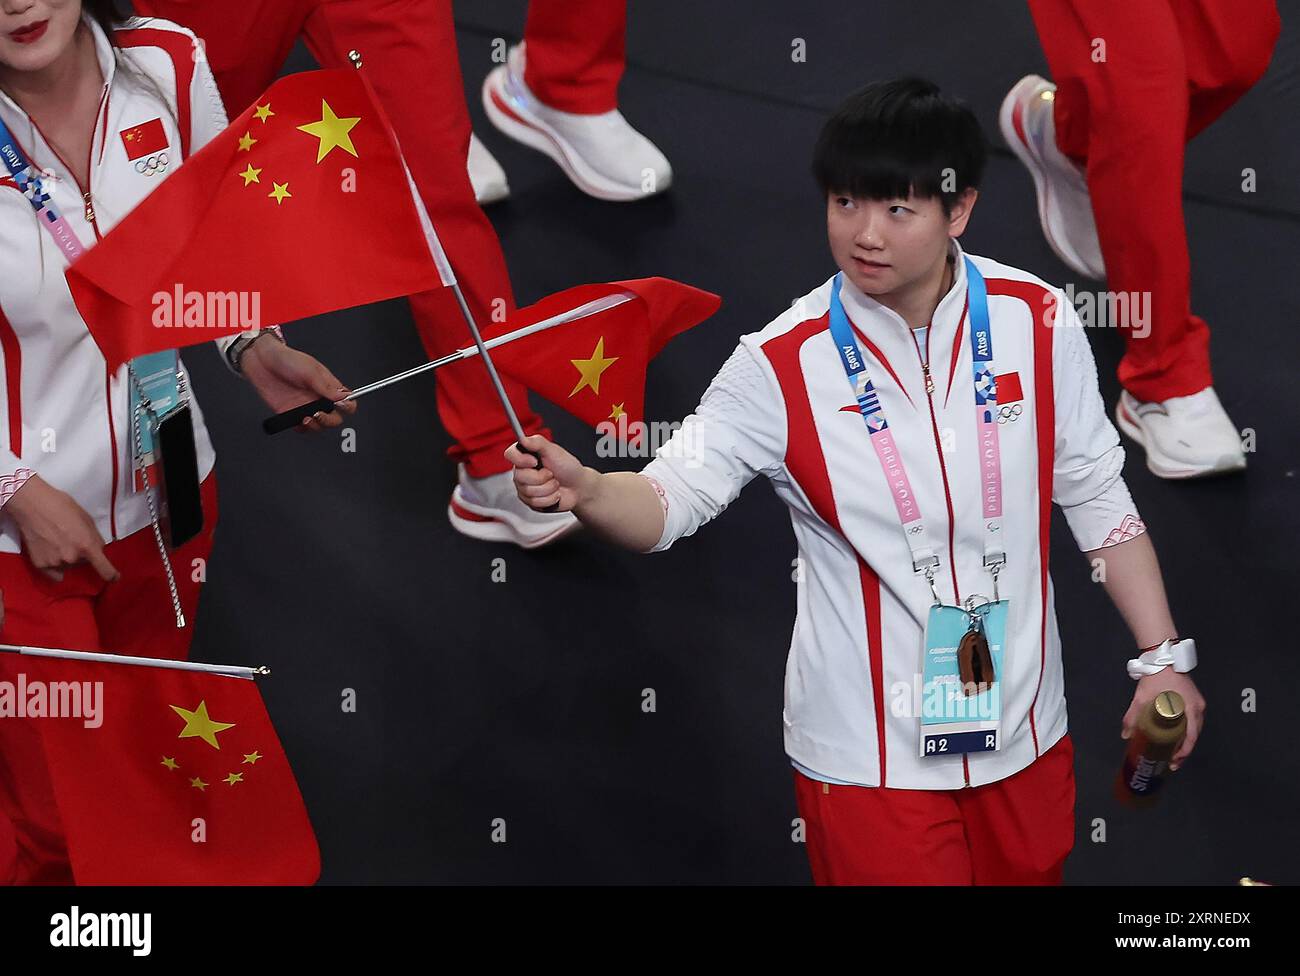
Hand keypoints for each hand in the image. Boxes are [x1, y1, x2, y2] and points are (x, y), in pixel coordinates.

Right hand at [5, 475, 118, 582]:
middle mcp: (72, 558)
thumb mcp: (87, 520)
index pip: (105, 569)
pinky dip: (54, 566)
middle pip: (84, 563)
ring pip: (68, 567)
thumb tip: (98, 551)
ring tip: (57, 541)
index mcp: (87, 546)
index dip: (111, 575)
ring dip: (67, 559)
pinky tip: (49, 552)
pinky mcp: (40, 565)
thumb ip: (95, 538)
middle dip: (82, 555)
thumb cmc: (62, 507)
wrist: (32, 505)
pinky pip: (54, 572)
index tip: (114, 578)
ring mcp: (55, 563)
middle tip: (70, 539)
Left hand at [241, 337, 356, 432]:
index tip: (340, 405)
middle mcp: (318, 399)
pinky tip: (296, 420)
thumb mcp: (310, 370)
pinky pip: (301, 428)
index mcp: (328, 387)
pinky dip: (301, 428)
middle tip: (318, 413)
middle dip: (329, 420)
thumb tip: (343, 397)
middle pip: (335, 419)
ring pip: (319, 426)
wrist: (262, 361)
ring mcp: (305, 407)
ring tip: (306, 417)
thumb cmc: (287, 359)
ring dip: (315, 425)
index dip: (347, 406)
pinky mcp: (290, 414)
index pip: (347, 402)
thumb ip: (326, 386)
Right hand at [505, 434, 590, 512]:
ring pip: (529, 492)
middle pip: (520, 477)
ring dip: (548, 488)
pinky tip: (554, 494)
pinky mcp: (531, 502)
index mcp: (526, 456)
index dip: (521, 459)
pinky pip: (535, 503)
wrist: (578, 486)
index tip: (535, 461)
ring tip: (555, 484)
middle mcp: (522, 472)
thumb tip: (522, 438)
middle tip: (551, 474)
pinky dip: (550, 498)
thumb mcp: (554, 451)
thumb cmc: (567, 467)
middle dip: (541, 477)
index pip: (510, 454)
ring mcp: (525, 488)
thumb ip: (537, 442)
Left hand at [1122, 668, 1204, 769]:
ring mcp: (1197, 703)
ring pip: (1194, 727)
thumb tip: (1126, 735)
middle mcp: (1199, 708)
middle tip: (1172, 761)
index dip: (1184, 752)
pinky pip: (1192, 720)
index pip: (1192, 737)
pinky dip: (1185, 730)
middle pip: (1194, 734)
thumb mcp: (1142, 698)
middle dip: (1184, 749)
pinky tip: (1175, 735)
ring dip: (1185, 740)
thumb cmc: (1155, 677)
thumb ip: (1133, 717)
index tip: (1175, 762)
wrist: (1162, 656)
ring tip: (1172, 751)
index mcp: (1191, 709)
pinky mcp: (1193, 699)